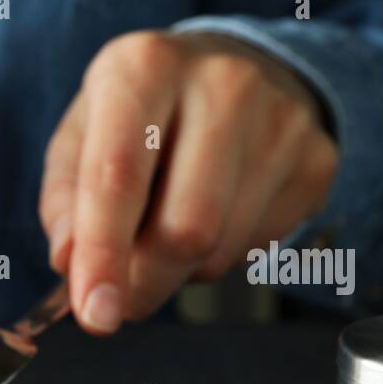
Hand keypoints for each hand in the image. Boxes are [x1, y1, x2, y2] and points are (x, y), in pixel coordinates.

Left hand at [39, 31, 338, 334]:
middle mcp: (221, 82)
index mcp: (144, 68)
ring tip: (168, 228)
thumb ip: (65, 202)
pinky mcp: (317, 158)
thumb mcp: (80, 140)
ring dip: (181, 270)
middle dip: (145, 284)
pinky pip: (259, 248)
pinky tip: (215, 216)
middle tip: (121, 299)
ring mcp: (281, 119)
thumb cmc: (140, 118)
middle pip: (185, 229)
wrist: (235, 69)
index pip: (118, 178)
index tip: (96, 316)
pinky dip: (222, 256)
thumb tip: (70, 262)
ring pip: (221, 249)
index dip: (103, 258)